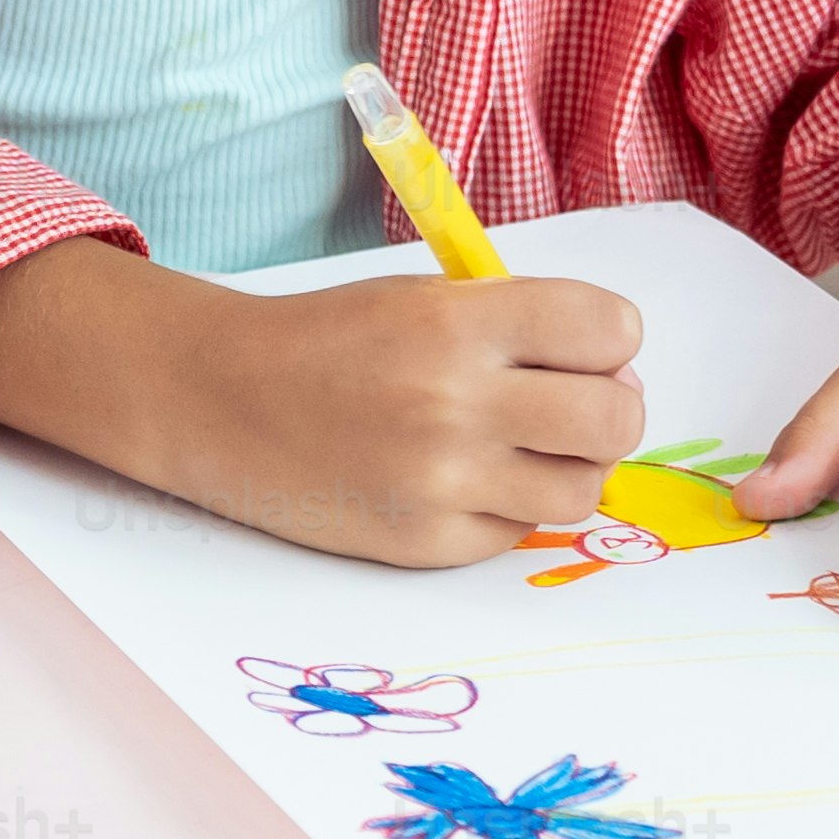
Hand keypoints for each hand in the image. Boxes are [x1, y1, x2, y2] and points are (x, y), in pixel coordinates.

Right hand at [0, 240, 644, 566]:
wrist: (219, 399)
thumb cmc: (330, 339)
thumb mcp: (421, 297)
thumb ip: (519, 326)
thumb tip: (619, 381)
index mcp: (459, 322)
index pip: (609, 331)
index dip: (611, 339)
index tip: (586, 347)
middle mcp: (456, 401)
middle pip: (615, 420)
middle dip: (610, 408)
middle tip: (574, 404)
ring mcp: (442, 480)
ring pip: (581, 489)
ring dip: (566, 466)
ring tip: (520, 446)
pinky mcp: (424, 541)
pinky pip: (518, 531)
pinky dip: (506, 507)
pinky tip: (461, 479)